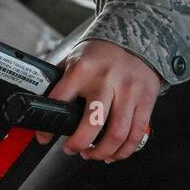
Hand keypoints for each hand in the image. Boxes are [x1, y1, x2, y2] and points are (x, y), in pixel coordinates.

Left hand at [35, 39, 159, 161]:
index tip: (44, 138)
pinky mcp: (146, 99)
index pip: (60, 100)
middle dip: (79, 144)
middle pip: (93, 123)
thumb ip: (64, 83)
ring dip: (102, 152)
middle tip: (72, 148)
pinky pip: (136, 133)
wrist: (136, 35)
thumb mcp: (77, 59)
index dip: (49, 126)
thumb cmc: (102, 53)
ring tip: (92, 153)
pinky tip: (115, 153)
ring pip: (117, 134)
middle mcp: (107, 80)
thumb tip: (45, 110)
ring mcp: (129, 90)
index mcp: (84, 69)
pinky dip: (124, 150)